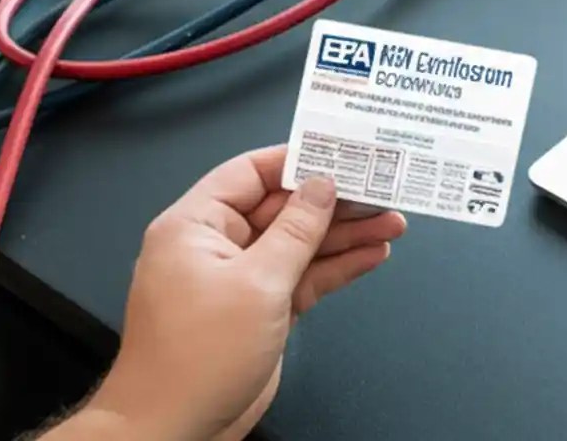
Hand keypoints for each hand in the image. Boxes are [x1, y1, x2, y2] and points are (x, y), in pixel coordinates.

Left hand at [47, 145, 406, 440]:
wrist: (175, 428)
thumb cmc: (192, 361)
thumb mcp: (256, 284)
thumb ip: (296, 231)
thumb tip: (323, 187)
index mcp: (195, 226)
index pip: (251, 173)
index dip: (299, 160)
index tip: (343, 153)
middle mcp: (216, 246)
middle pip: (284, 208)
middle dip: (334, 201)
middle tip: (381, 190)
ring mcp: (240, 278)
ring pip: (301, 243)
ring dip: (346, 234)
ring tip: (391, 222)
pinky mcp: (261, 308)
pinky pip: (305, 275)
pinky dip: (338, 266)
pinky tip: (372, 254)